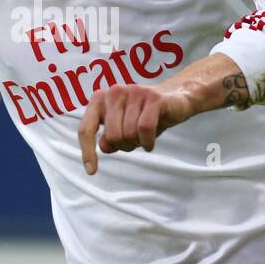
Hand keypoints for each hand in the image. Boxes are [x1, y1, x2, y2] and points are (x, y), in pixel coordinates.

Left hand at [77, 83, 194, 174]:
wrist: (177, 98)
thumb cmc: (146, 115)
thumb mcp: (124, 129)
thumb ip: (110, 138)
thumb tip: (104, 146)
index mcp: (101, 99)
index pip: (86, 128)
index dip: (87, 151)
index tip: (91, 171)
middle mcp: (115, 92)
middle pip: (111, 136)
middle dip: (124, 145)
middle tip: (135, 141)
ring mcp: (134, 92)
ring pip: (128, 133)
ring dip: (137, 143)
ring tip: (144, 137)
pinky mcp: (153, 98)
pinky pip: (144, 129)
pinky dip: (147, 142)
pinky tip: (150, 144)